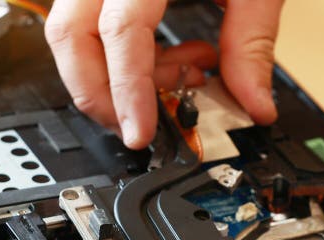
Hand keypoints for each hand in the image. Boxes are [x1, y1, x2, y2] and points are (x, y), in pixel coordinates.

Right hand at [45, 0, 282, 148]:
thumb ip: (253, 41)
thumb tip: (254, 104)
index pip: (120, 31)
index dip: (128, 89)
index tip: (142, 132)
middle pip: (70, 36)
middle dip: (100, 94)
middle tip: (139, 125)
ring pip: (71, 32)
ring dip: (116, 77)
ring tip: (181, 73)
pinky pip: (90, 23)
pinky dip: (125, 56)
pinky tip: (171, 55)